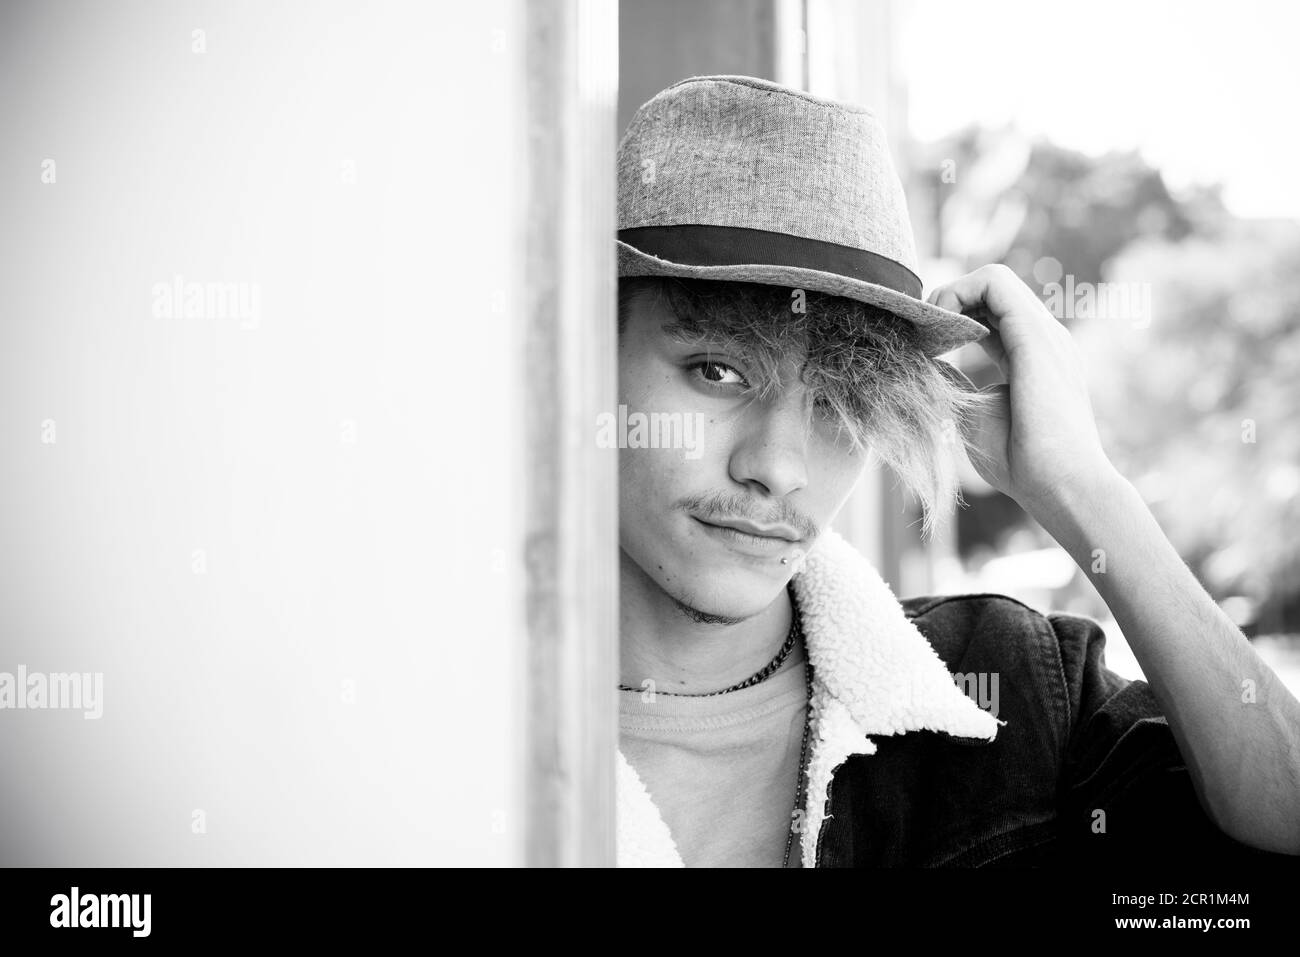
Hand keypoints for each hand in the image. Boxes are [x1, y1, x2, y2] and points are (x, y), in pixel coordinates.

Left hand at [926, 264, 1115, 511]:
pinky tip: (940, 332)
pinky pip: (994, 282)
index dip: (953, 318)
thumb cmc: (1023, 463)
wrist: (1063, 486)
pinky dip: (957, 294)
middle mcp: (1041, 337)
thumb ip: (954, 384)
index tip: (925, 347)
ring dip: (949, 296)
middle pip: (990, 291)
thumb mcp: (973, 415)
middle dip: (946, 303)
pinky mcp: (1034, 333)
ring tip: (929, 334)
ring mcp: (1042, 331)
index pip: (990, 313)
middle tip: (920, 338)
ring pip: (992, 278)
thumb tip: (923, 364)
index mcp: (1031, 355)